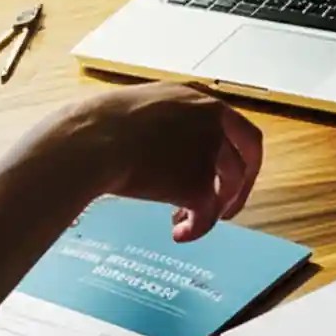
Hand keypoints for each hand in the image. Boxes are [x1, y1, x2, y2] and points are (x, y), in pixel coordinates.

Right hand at [60, 82, 262, 242]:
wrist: (89, 141)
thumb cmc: (100, 125)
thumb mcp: (145, 108)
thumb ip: (170, 122)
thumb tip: (172, 146)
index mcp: (200, 100)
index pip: (241, 130)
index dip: (242, 157)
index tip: (232, 174)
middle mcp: (212, 122)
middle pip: (246, 161)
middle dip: (237, 189)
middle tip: (224, 208)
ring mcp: (209, 151)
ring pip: (228, 189)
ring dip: (212, 210)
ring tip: (186, 222)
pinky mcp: (198, 184)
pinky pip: (207, 215)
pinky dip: (197, 229)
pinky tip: (180, 235)